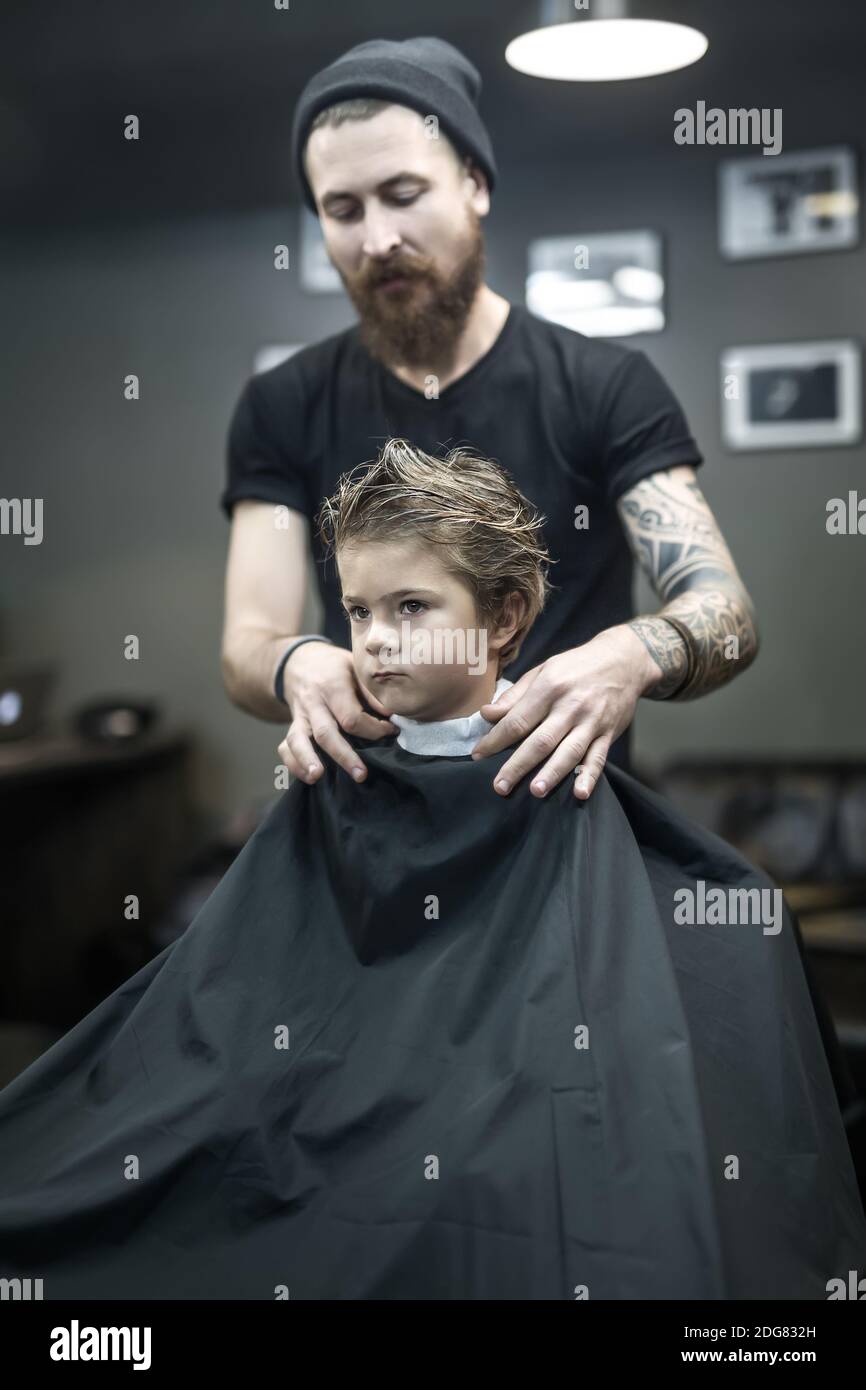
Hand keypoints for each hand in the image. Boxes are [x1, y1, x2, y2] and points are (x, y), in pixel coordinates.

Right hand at [278, 642, 397, 784]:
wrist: (300, 661)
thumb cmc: (335, 666)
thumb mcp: (355, 666)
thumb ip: (371, 691)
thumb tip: (392, 713)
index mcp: (332, 685)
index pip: (351, 716)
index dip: (372, 729)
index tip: (390, 732)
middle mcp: (313, 702)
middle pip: (325, 733)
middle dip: (343, 756)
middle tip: (361, 775)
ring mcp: (300, 715)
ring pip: (298, 740)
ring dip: (307, 760)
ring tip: (318, 777)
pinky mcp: (293, 725)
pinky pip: (286, 746)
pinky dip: (293, 763)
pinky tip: (308, 778)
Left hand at [470, 626, 655, 800]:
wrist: (624, 659)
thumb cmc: (576, 666)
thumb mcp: (542, 671)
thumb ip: (514, 696)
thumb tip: (486, 714)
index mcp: (549, 687)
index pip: (518, 720)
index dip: (496, 739)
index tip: (479, 755)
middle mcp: (571, 706)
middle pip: (541, 741)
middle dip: (518, 765)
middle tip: (499, 787)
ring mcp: (592, 721)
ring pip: (570, 752)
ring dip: (552, 774)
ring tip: (535, 792)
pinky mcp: (609, 733)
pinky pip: (599, 757)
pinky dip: (590, 776)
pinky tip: (580, 793)